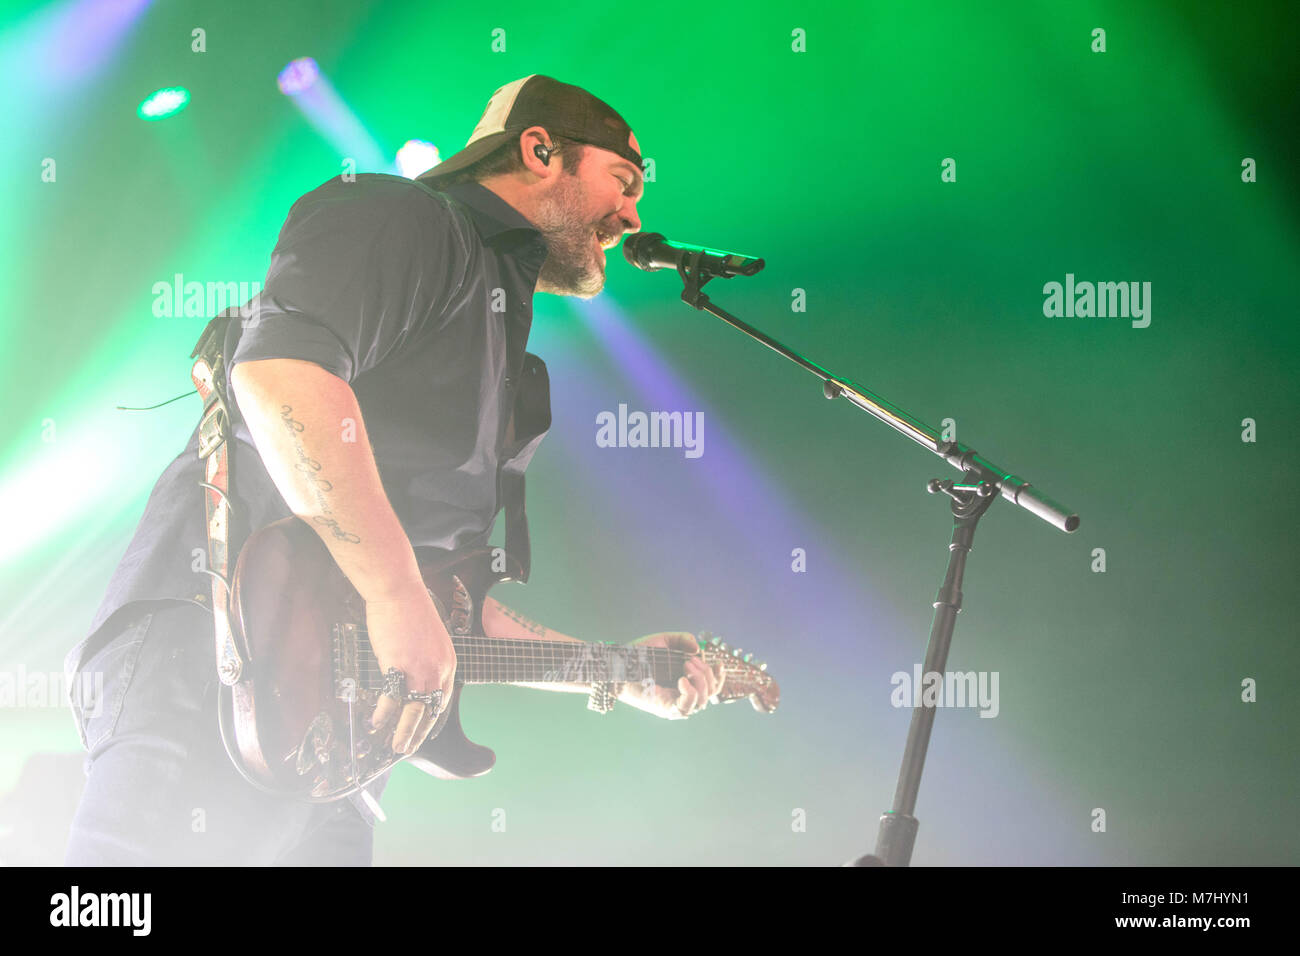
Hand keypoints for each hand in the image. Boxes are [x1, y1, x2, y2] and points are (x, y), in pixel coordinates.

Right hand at [362, 583, 456, 754]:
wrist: (399, 591)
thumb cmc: (409, 610)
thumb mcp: (428, 639)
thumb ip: (425, 661)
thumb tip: (411, 678)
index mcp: (448, 662)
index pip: (443, 700)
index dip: (434, 719)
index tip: (427, 732)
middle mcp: (438, 669)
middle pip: (431, 711)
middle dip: (419, 733)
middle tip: (408, 748)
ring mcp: (420, 670)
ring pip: (414, 712)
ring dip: (404, 733)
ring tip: (396, 747)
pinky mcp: (400, 667)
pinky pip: (392, 700)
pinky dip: (383, 715)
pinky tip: (376, 723)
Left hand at [619, 632, 723, 719]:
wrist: (618, 664)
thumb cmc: (638, 654)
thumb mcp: (664, 641)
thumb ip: (682, 639)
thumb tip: (698, 648)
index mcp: (685, 682)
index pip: (711, 686)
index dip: (719, 677)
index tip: (719, 663)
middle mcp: (682, 695)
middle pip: (710, 692)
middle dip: (706, 674)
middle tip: (689, 661)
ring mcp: (675, 704)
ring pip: (702, 701)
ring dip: (700, 681)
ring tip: (685, 666)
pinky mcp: (665, 709)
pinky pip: (686, 708)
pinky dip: (690, 693)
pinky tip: (682, 680)